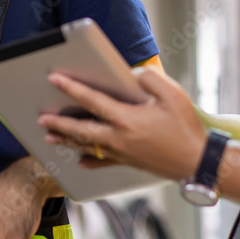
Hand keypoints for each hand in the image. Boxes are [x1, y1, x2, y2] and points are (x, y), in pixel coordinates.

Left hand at [38, 66, 207, 179]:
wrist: (198, 162)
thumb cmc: (186, 128)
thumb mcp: (173, 95)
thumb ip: (150, 79)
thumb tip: (132, 76)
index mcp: (127, 119)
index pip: (92, 100)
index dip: (72, 88)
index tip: (55, 79)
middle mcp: (119, 137)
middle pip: (81, 130)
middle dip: (59, 123)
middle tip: (41, 118)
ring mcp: (122, 153)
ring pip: (87, 146)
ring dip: (67, 140)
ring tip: (49, 136)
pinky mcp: (128, 162)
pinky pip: (102, 162)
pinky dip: (89, 160)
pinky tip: (79, 161)